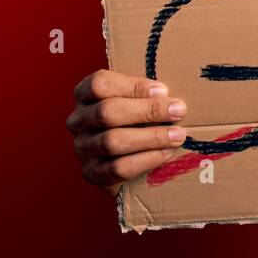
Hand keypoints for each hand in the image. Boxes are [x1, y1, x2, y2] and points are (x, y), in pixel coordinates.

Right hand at [67, 70, 188, 197]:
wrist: (127, 158)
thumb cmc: (136, 119)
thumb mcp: (136, 99)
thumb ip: (148, 92)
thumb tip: (176, 95)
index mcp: (85, 95)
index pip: (100, 84)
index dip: (132, 86)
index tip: (163, 90)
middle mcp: (78, 121)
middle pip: (107, 112)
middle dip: (147, 111)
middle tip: (179, 111)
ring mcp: (83, 148)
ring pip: (113, 141)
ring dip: (152, 137)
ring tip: (178, 135)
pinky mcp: (92, 173)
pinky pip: (119, 168)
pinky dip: (147, 159)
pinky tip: (167, 153)